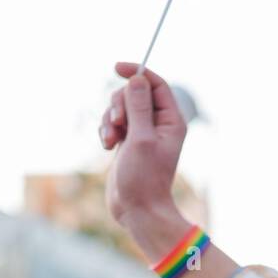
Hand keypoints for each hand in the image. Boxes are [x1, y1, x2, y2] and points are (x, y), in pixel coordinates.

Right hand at [99, 62, 186, 230]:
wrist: (138, 210)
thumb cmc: (144, 178)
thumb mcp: (141, 138)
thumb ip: (139, 107)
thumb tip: (137, 79)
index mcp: (171, 121)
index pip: (156, 84)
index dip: (138, 72)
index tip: (117, 68)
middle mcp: (158, 125)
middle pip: (134, 93)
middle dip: (120, 103)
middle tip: (118, 122)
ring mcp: (142, 133)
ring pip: (120, 108)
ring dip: (110, 119)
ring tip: (110, 139)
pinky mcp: (128, 142)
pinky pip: (113, 123)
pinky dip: (106, 130)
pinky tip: (106, 146)